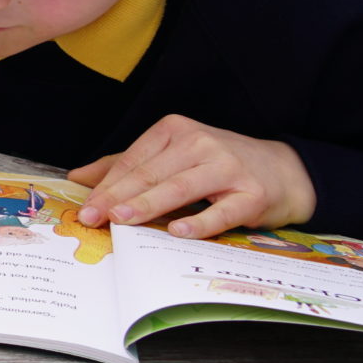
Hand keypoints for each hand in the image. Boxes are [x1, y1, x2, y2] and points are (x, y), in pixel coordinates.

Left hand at [68, 114, 316, 238]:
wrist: (283, 171)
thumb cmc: (218, 165)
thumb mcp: (172, 156)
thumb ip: (126, 165)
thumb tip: (79, 177)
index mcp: (176, 130)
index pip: (134, 160)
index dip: (107, 185)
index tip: (85, 208)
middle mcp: (200, 143)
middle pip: (152, 173)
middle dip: (118, 197)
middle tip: (94, 217)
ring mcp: (228, 167)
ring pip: (180, 187)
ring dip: (149, 205)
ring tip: (122, 219)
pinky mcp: (252, 194)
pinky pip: (222, 211)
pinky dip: (200, 222)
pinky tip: (178, 231)